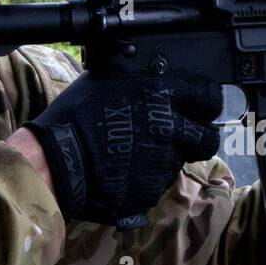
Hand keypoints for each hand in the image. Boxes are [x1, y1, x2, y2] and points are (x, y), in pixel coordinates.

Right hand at [24, 71, 221, 225]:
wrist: (57, 161)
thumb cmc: (75, 116)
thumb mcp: (109, 80)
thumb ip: (140, 82)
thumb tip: (149, 75)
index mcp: (162, 95)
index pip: (208, 96)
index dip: (207, 102)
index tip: (204, 107)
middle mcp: (171, 128)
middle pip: (207, 138)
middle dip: (199, 137)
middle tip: (180, 137)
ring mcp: (164, 162)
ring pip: (180, 160)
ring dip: (165, 157)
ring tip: (133, 153)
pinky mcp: (153, 189)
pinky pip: (157, 182)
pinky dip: (146, 178)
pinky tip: (123, 171)